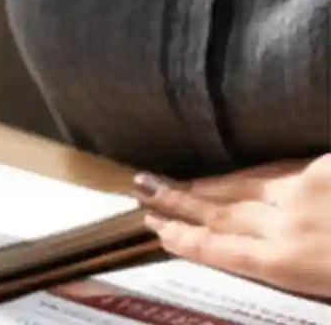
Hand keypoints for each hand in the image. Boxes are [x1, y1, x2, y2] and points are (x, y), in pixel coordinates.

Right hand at [134, 155, 330, 296]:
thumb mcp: (321, 287)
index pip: (219, 249)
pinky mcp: (321, 168)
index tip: (156, 229)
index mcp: (287, 265)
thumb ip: (289, 267)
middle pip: (219, 214)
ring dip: (208, 185)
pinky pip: (279, 170)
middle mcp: (282, 228)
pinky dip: (255, 174)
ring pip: (244, 186)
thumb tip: (264, 252)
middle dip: (177, 203)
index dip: (183, 237)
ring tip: (180, 182)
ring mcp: (301, 193)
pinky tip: (242, 173)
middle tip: (144, 191)